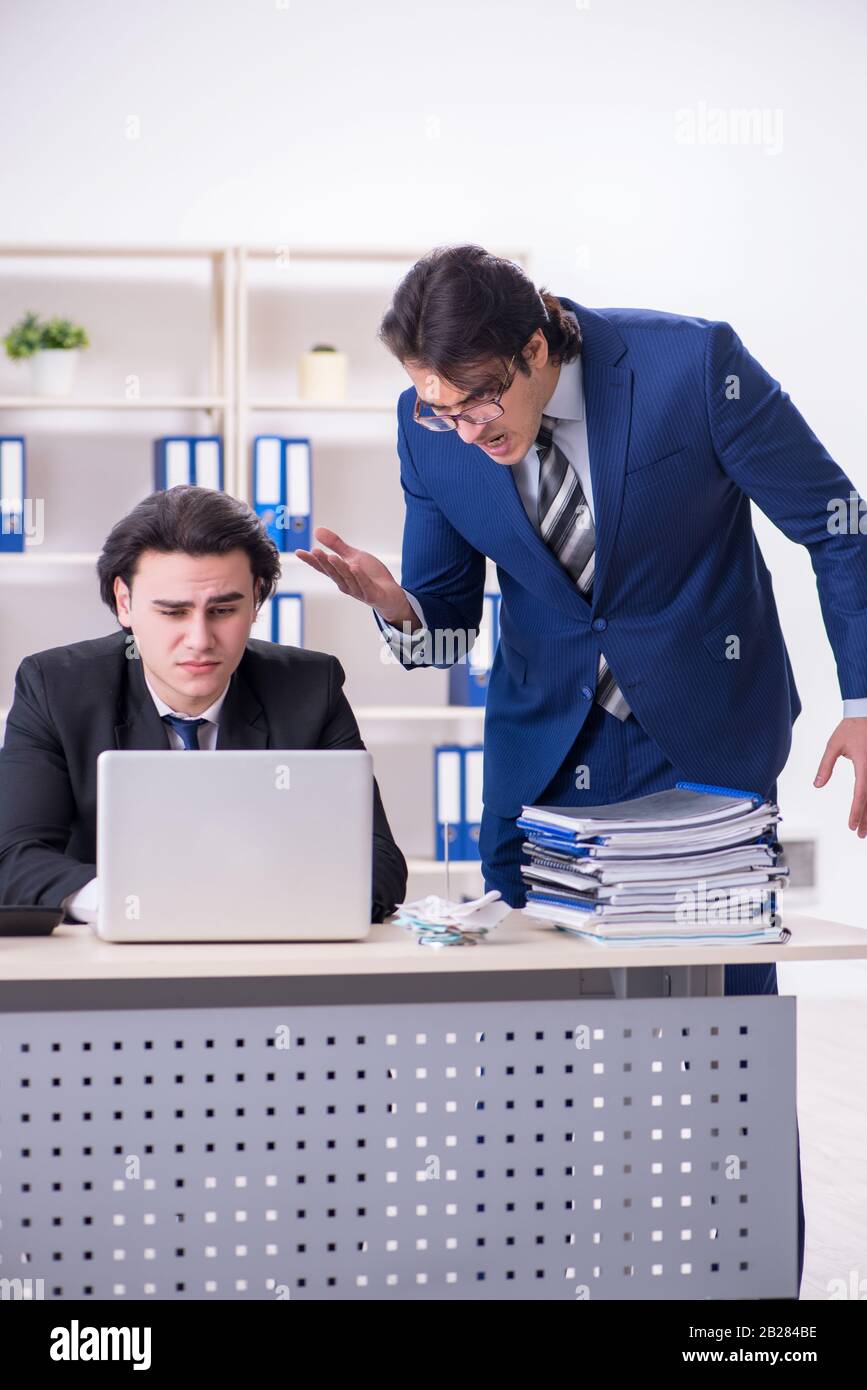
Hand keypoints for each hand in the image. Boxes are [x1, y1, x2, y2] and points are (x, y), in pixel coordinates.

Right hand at [296, 527, 416, 627]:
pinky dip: (360, 577)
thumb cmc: (370, 576)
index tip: (298, 552)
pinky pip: (365, 585)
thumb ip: (336, 545)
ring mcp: (358, 590)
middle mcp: (346, 584)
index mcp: (339, 575)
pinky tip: (354, 567)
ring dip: (340, 568)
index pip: (322, 567)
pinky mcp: (372, 595)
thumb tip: (316, 530)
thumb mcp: (353, 556)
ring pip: (347, 577)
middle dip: (324, 562)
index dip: (311, 560)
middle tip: (314, 551)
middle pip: (333, 572)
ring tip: (332, 556)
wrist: (390, 595)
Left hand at [814, 717, 866, 835]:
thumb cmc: (850, 728)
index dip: (856, 812)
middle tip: (861, 835)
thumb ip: (825, 766)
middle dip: (866, 819)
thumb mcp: (833, 746)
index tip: (852, 826)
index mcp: (864, 765)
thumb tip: (817, 786)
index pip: (860, 794)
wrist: (866, 712)